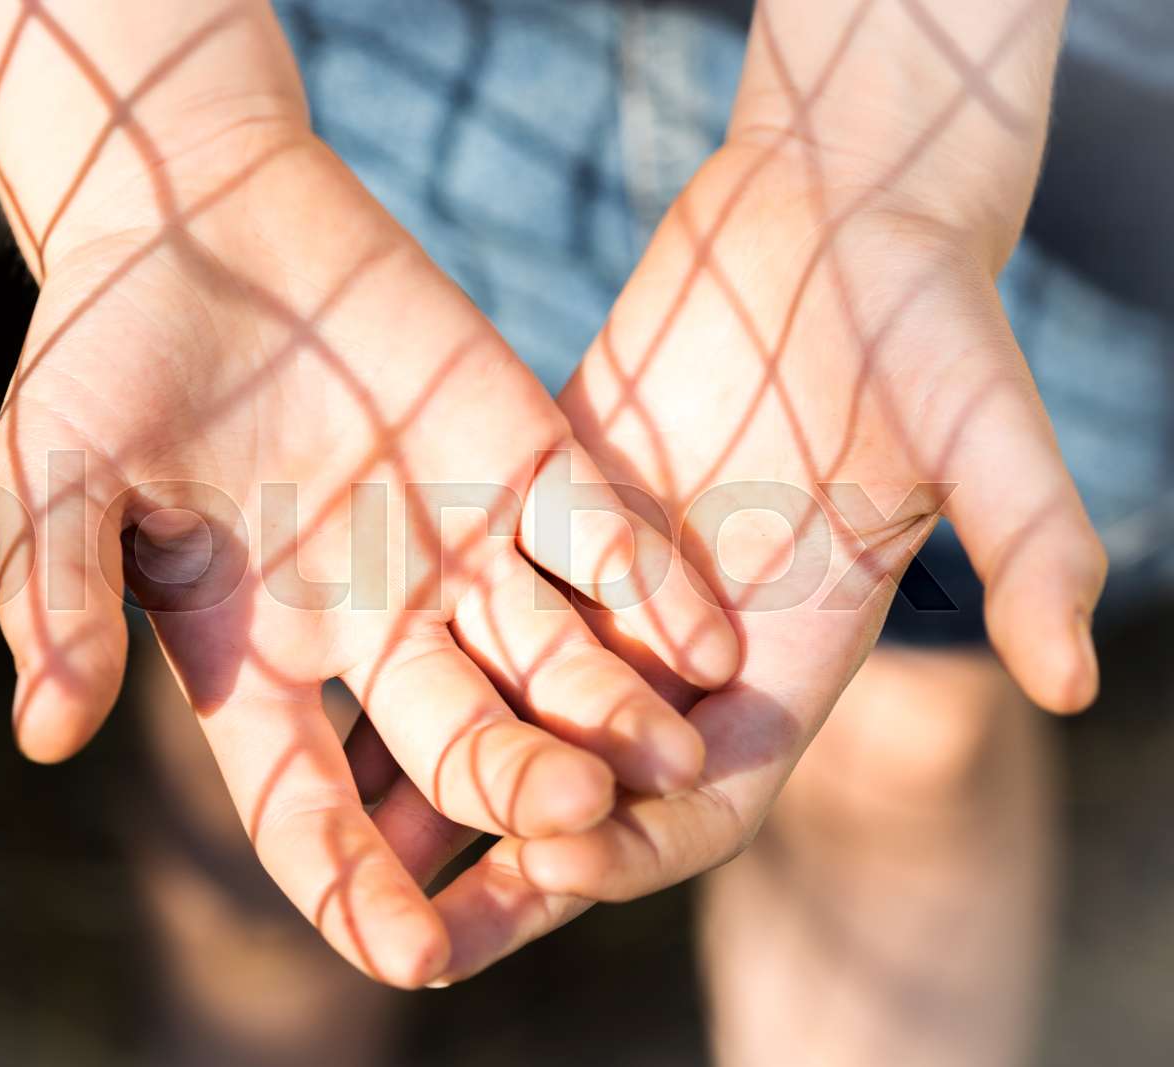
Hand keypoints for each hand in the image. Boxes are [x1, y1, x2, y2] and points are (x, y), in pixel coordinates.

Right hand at [0, 112, 738, 983]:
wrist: (198, 208)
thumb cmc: (104, 347)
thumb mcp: (55, 473)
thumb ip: (53, 597)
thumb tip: (42, 738)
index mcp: (254, 655)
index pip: (307, 808)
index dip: (352, 886)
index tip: (409, 957)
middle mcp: (370, 625)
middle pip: (456, 745)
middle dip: (510, 788)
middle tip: (566, 823)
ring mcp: (456, 546)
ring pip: (547, 660)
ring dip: (606, 713)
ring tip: (667, 760)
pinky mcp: (522, 455)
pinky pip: (596, 536)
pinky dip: (645, 586)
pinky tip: (700, 638)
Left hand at [410, 129, 1103, 980]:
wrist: (839, 218)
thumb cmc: (929, 313)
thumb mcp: (984, 426)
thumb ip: (1031, 542)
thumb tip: (1077, 677)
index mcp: (787, 657)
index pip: (707, 799)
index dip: (638, 845)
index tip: (554, 868)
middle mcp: (688, 646)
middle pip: (592, 791)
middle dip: (508, 867)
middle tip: (412, 935)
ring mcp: (612, 587)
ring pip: (511, 712)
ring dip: (431, 783)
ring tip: (336, 846)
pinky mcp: (548, 513)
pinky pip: (467, 607)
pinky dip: (408, 654)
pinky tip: (321, 689)